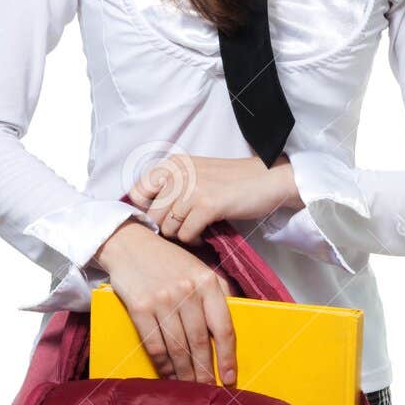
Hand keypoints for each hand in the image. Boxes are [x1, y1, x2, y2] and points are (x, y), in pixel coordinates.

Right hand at [93, 221, 236, 384]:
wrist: (130, 245)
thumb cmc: (169, 261)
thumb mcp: (200, 268)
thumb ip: (219, 291)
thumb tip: (235, 318)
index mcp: (208, 282)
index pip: (224, 327)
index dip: (227, 356)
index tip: (229, 378)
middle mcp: (187, 291)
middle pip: (200, 342)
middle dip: (205, 371)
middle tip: (207, 389)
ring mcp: (163, 300)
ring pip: (178, 347)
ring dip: (184, 373)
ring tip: (189, 387)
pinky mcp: (140, 307)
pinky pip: (155, 344)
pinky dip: (163, 364)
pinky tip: (168, 374)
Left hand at [124, 153, 300, 245]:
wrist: (266, 180)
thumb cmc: (231, 181)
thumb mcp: (195, 174)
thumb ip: (172, 187)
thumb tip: (146, 216)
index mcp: (173, 164)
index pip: (137, 193)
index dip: (144, 212)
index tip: (159, 221)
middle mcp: (179, 173)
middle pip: (153, 215)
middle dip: (166, 228)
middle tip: (182, 230)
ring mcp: (192, 188)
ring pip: (168, 227)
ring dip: (181, 236)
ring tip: (195, 231)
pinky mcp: (207, 204)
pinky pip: (186, 234)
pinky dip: (194, 240)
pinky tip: (204, 235)